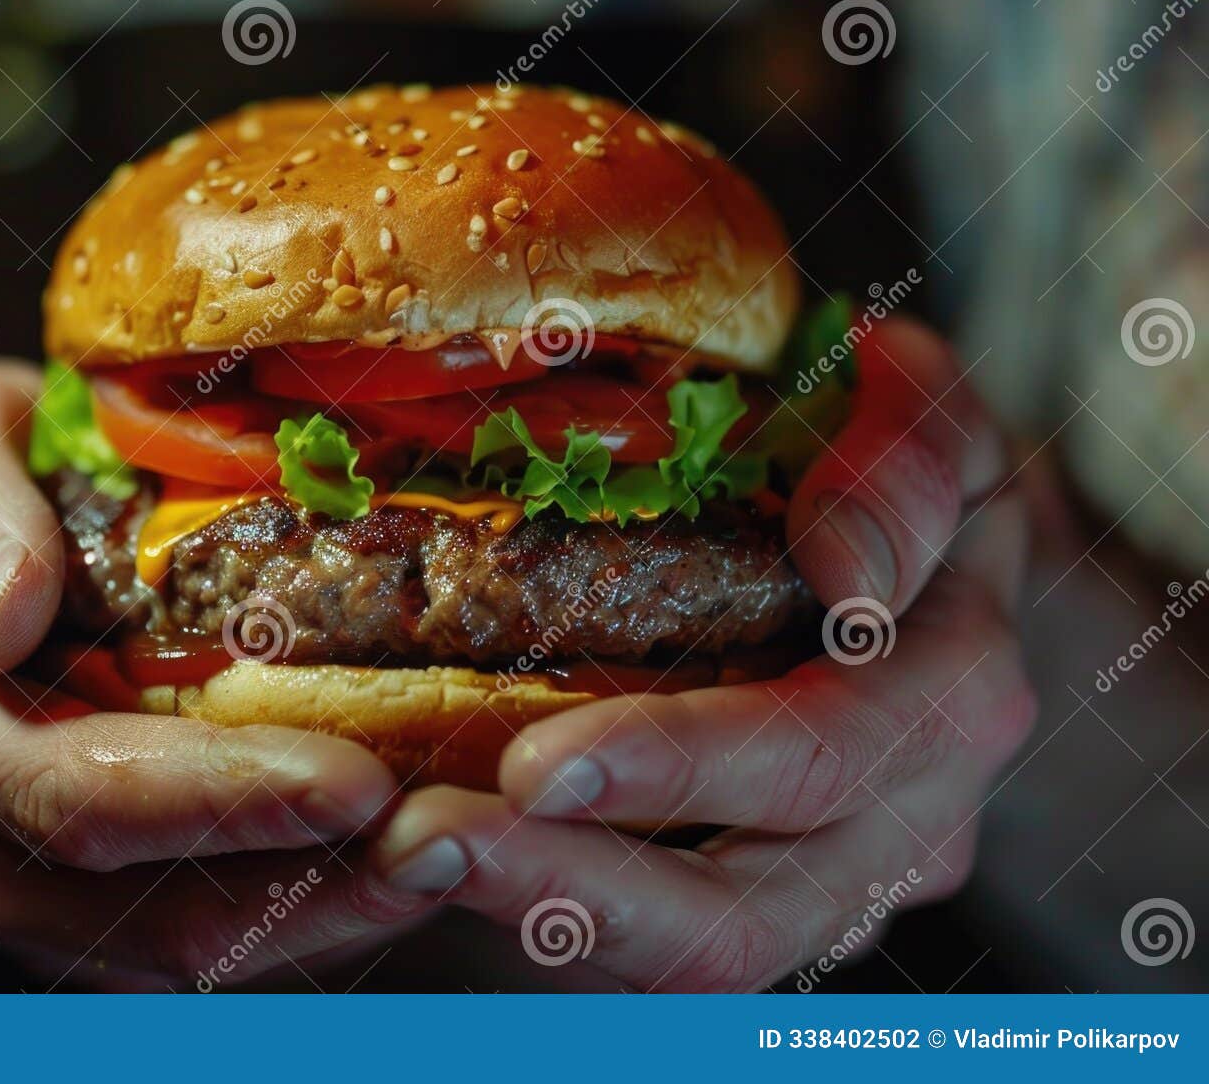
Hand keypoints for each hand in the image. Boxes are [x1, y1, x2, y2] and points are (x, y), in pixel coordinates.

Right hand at [0, 361, 417, 986]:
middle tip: (450, 837)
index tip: (357, 778)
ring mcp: (24, 888)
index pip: (64, 790)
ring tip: (454, 854)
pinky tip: (404, 862)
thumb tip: (4, 613)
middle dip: (306, 884)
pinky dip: (311, 913)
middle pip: (139, 909)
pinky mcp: (89, 905)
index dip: (212, 799)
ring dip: (329, 916)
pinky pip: (205, 940)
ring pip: (182, 950)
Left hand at [367, 319, 1035, 990]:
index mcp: (949, 689)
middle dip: (571, 885)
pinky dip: (556, 916)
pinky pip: (660, 945)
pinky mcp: (773, 899)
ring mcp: (842, 878)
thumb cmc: (885, 448)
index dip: (675, 770)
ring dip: (544, 916)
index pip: (815, 757)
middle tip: (421, 837)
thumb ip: (901, 458)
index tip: (531, 768)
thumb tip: (849, 576)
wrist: (913, 535)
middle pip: (742, 916)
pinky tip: (456, 862)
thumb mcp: (917, 399)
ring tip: (410, 855)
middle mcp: (911, 817)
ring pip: (694, 960)